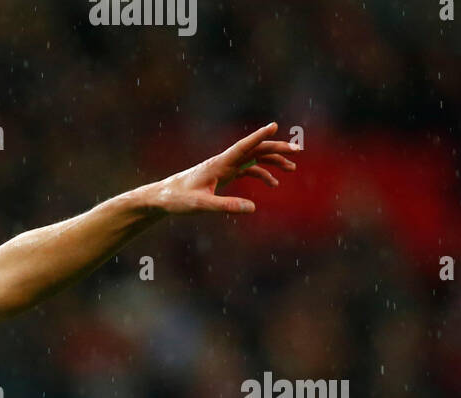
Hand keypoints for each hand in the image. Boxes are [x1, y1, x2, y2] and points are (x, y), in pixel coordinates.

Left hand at [151, 122, 299, 215]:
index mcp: (218, 164)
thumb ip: (226, 206)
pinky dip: (262, 174)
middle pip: (255, 150)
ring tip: (292, 167)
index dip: (258, 136)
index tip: (274, 125)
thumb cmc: (178, 200)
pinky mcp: (224, 175)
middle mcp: (224, 161)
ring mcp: (225, 167)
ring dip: (273, 161)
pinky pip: (247, 170)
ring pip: (254, 158)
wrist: (163, 197)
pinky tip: (273, 183)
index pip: (242, 146)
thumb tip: (252, 208)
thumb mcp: (202, 206)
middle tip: (298, 150)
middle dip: (276, 148)